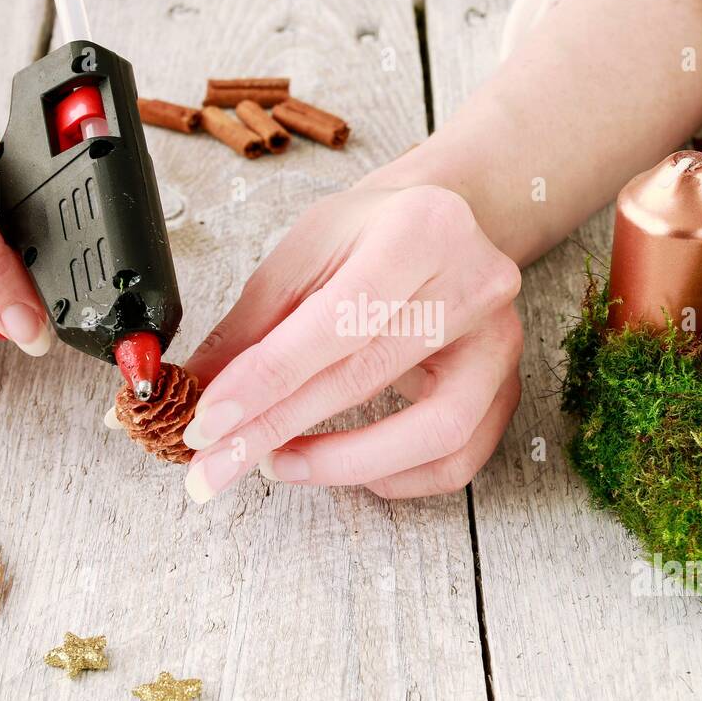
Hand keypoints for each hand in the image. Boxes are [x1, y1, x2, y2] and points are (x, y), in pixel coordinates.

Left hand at [180, 184, 522, 500]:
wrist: (439, 224)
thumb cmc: (369, 234)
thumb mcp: (300, 257)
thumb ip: (251, 327)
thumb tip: (194, 390)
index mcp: (420, 231)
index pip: (334, 323)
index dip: (265, 381)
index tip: (210, 424)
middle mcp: (475, 283)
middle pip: (368, 378)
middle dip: (278, 430)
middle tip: (216, 466)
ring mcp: (501, 340)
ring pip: (433, 434)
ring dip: (343, 464)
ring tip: (277, 462)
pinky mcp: (507, 385)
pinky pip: (457, 460)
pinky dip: (394, 476)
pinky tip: (342, 466)